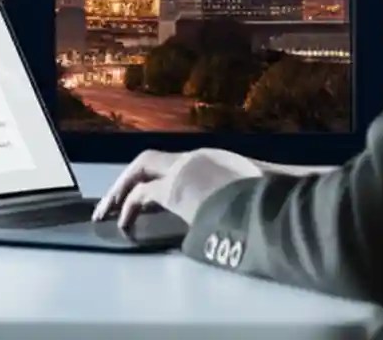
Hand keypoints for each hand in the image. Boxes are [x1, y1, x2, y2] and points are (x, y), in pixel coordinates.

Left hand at [91, 149, 262, 229]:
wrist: (271, 200)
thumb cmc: (275, 203)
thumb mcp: (264, 201)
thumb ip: (255, 205)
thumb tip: (265, 221)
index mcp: (220, 160)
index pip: (181, 165)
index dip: (163, 179)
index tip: (154, 195)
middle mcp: (198, 159)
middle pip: (151, 160)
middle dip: (131, 177)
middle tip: (116, 198)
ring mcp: (185, 169)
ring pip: (140, 169)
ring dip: (120, 188)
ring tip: (107, 209)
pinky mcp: (174, 188)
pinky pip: (141, 195)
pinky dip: (128, 208)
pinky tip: (123, 223)